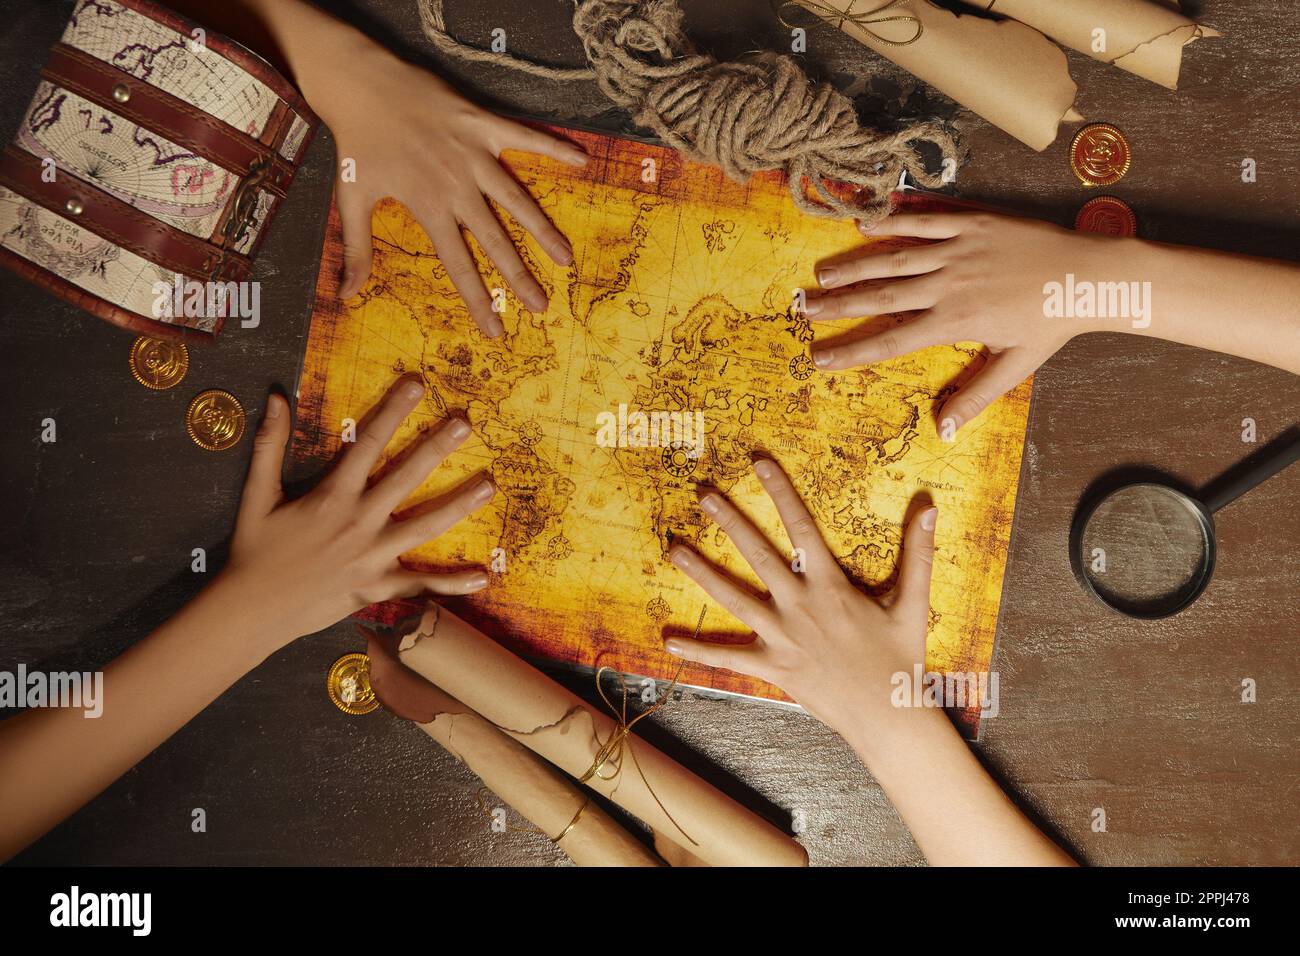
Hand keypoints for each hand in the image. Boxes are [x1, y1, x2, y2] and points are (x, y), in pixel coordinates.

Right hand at [223, 376, 494, 646]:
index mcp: (332, 495)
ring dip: (458, 505)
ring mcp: (372, 556)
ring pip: (424, 526)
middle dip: (437, 448)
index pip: (368, 443)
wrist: (251, 611)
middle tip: (466, 425)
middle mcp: (358, 520)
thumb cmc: (255, 551)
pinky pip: (419, 585)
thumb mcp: (256, 494)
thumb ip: (269, 445)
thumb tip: (274, 397)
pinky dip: (450, 584)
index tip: (417, 386)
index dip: (393, 411)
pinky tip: (482, 577)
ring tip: (489, 486)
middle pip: (406, 477)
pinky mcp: (377, 587)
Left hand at [321, 42, 587, 333]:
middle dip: (520, 278)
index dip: (479, 301)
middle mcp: (457, 185)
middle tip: (541, 307)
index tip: (496, 331)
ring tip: (566, 258)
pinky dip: (555, 148)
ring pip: (518, 200)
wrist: (361, 83)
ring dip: (544, 231)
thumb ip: (356, 250)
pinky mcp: (483, 123)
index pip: (459, 265)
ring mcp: (474, 154)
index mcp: (428, 207)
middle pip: (496, 241)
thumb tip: (346, 295)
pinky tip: (582, 161)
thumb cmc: (356, 143)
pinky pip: (526, 138)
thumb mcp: (351, 198)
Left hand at [663, 458, 936, 734]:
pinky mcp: (772, 667)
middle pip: (758, 555)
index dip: (781, 492)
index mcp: (831, 585)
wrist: (887, 714)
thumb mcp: (912, 602)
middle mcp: (800, 605)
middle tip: (704, 495)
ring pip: (734, 599)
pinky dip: (699, 650)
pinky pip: (729, 657)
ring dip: (702, 574)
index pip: (802, 527)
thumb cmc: (900, 657)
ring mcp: (782, 637)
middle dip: (730, 522)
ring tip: (674, 551)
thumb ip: (918, 553)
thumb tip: (930, 508)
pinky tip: (669, 641)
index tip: (759, 464)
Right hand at [806, 211, 1117, 435]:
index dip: (851, 351)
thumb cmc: (1051, 323)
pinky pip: (925, 221)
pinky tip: (864, 225)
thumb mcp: (1014, 365)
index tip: (819, 358)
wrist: (1089, 274)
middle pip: (881, 295)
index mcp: (955, 322)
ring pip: (895, 258)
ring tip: (822, 274)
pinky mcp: (972, 223)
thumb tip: (943, 431)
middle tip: (803, 308)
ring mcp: (958, 250)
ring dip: (855, 265)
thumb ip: (975, 396)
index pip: (891, 340)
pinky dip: (893, 221)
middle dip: (838, 304)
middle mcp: (948, 285)